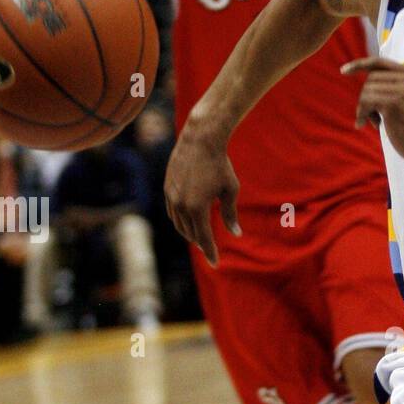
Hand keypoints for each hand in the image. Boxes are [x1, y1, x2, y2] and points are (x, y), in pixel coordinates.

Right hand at [164, 109, 241, 266]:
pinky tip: (189, 221)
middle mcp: (181, 205)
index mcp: (197, 208)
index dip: (210, 252)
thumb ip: (230, 214)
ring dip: (189, 233)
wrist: (200, 140)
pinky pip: (172, 212)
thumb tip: (236, 234)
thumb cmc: (220, 165)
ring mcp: (171, 196)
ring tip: (200, 237)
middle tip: (210, 250)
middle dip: (201, 243)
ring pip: (179, 224)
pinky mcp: (167, 188)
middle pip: (190, 233)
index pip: (204, 238)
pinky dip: (181, 221)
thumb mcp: (230, 190)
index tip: (215, 264)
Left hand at [341, 57, 403, 167]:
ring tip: (377, 122)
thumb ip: (391, 87)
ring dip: (365, 109)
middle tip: (373, 117)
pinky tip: (376, 126)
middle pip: (370, 78)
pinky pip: (367, 102)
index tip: (343, 71)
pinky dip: (365, 115)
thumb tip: (367, 81)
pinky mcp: (395, 102)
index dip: (360, 64)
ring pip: (367, 90)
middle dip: (366, 97)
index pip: (379, 62)